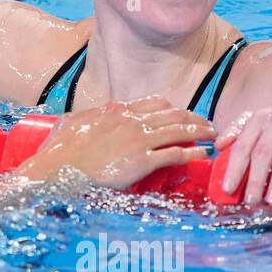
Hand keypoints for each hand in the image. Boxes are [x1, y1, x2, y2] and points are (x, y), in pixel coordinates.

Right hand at [16, 97, 214, 187]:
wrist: (59, 168)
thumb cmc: (60, 149)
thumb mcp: (71, 122)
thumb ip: (84, 117)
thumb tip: (82, 117)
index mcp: (117, 110)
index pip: (155, 103)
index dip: (173, 109)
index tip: (182, 114)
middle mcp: (132, 121)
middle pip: (173, 115)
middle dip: (194, 118)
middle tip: (207, 124)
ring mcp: (138, 141)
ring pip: (179, 131)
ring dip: (199, 132)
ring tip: (212, 136)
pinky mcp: (142, 162)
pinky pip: (175, 154)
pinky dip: (191, 153)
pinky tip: (201, 154)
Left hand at [214, 99, 271, 203]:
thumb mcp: (265, 125)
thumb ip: (242, 134)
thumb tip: (218, 145)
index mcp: (258, 118)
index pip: (242, 145)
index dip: (234, 168)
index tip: (228, 189)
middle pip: (261, 151)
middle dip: (254, 178)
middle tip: (251, 201)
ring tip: (271, 199)